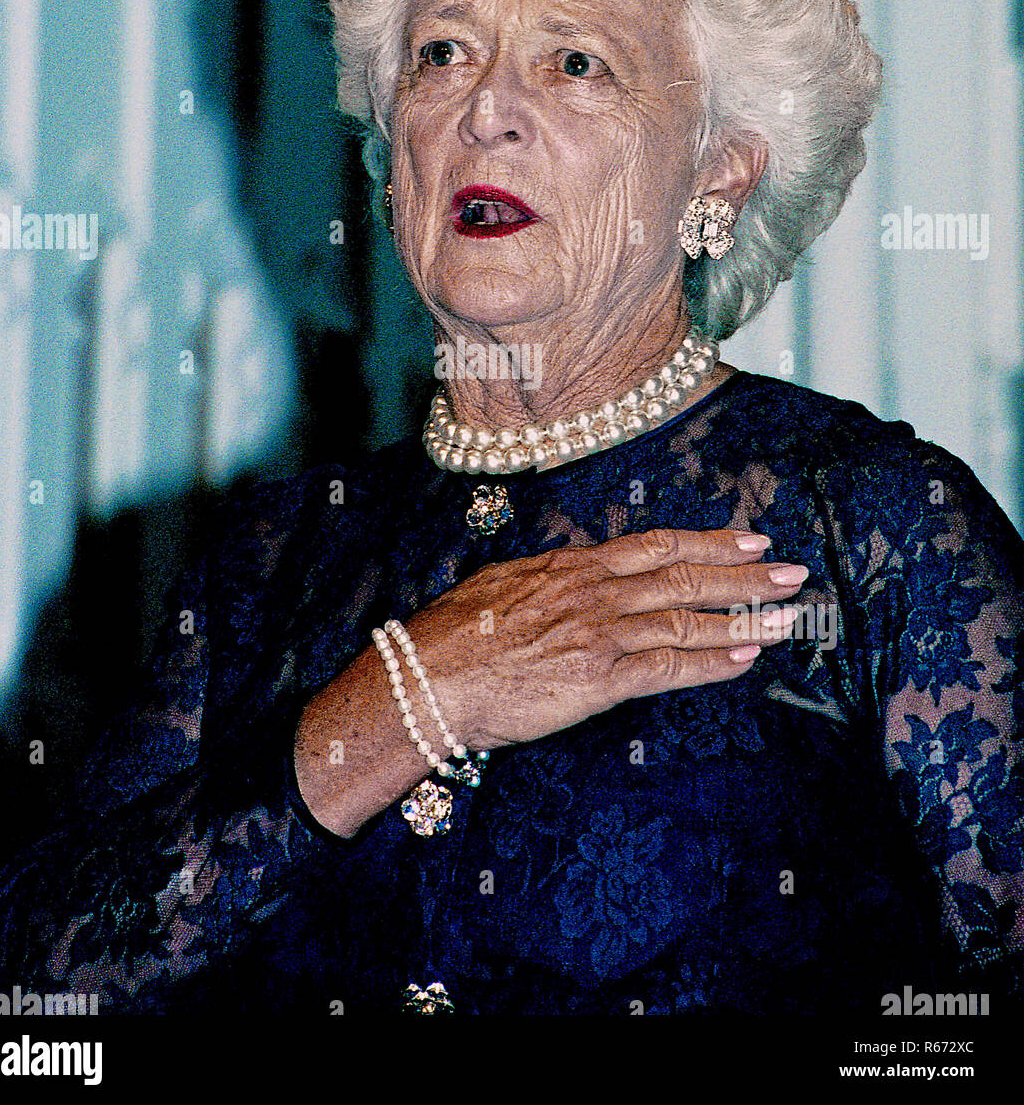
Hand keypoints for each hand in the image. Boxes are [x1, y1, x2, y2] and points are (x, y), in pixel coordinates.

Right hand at [401, 527, 805, 751]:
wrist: (428, 679)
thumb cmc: (453, 635)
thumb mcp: (503, 585)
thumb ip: (550, 580)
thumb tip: (576, 577)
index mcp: (571, 566)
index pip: (655, 546)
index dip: (708, 542)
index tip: (749, 540)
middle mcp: (594, 592)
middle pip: (684, 577)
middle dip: (744, 575)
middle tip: (792, 571)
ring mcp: (599, 634)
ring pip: (686, 620)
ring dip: (743, 617)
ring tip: (787, 615)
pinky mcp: (598, 680)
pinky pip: (668, 668)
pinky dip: (712, 662)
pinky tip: (745, 657)